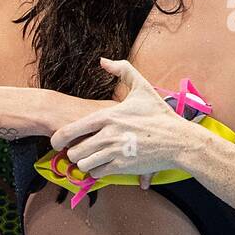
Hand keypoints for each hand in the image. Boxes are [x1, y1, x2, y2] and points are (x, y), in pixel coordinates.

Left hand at [51, 58, 193, 176]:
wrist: (179, 140)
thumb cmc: (160, 114)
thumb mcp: (143, 87)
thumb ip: (122, 70)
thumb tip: (103, 61)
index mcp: (107, 116)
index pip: (71, 130)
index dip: (58, 138)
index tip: (56, 142)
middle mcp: (108, 135)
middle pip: (74, 151)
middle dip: (74, 153)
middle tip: (79, 151)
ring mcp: (115, 153)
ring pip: (84, 164)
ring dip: (85, 163)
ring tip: (90, 159)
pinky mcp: (123, 167)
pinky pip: (98, 174)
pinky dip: (98, 171)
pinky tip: (103, 165)